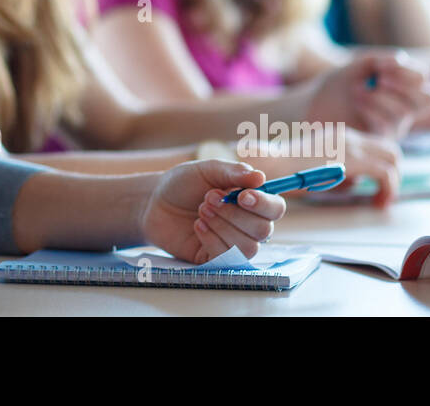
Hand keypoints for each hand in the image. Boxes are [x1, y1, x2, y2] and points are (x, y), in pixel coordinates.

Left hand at [141, 161, 284, 263]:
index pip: (275, 209)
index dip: (264, 204)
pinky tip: (197, 226)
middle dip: (234, 214)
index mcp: (250, 201)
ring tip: (201, 211)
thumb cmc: (183, 183)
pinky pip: (227, 258)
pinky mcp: (216, 258)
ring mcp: (232, 243)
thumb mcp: (207, 170)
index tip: (243, 195)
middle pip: (263, 230)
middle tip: (208, 198)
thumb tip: (260, 177)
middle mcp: (247, 225)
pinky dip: (212, 240)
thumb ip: (233, 172)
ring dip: (222, 227)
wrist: (154, 202)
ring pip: (247, 247)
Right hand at [239, 129, 401, 208]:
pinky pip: (385, 173)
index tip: (375, 188)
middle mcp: (349, 136)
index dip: (381, 168)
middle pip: (390, 150)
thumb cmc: (286, 171)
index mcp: (340, 136)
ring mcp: (352, 145)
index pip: (375, 147)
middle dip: (393, 173)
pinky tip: (378, 203)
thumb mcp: (316, 167)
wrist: (273, 166)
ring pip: (393, 159)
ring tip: (382, 202)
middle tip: (383, 195)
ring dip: (393, 183)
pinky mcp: (353, 160)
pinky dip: (388, 189)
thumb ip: (338, 170)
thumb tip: (355, 182)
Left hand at [307, 53, 429, 138]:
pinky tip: (356, 102)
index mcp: (403, 89)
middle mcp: (404, 109)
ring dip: (382, 97)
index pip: (426, 80)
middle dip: (406, 85)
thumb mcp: (358, 66)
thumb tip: (400, 58)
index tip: (380, 65)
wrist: (311, 106)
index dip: (410, 70)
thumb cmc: (337, 85)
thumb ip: (379, 58)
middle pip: (429, 98)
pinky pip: (389, 126)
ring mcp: (394, 126)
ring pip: (406, 112)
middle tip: (379, 79)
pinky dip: (373, 110)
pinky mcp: (379, 140)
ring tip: (358, 92)